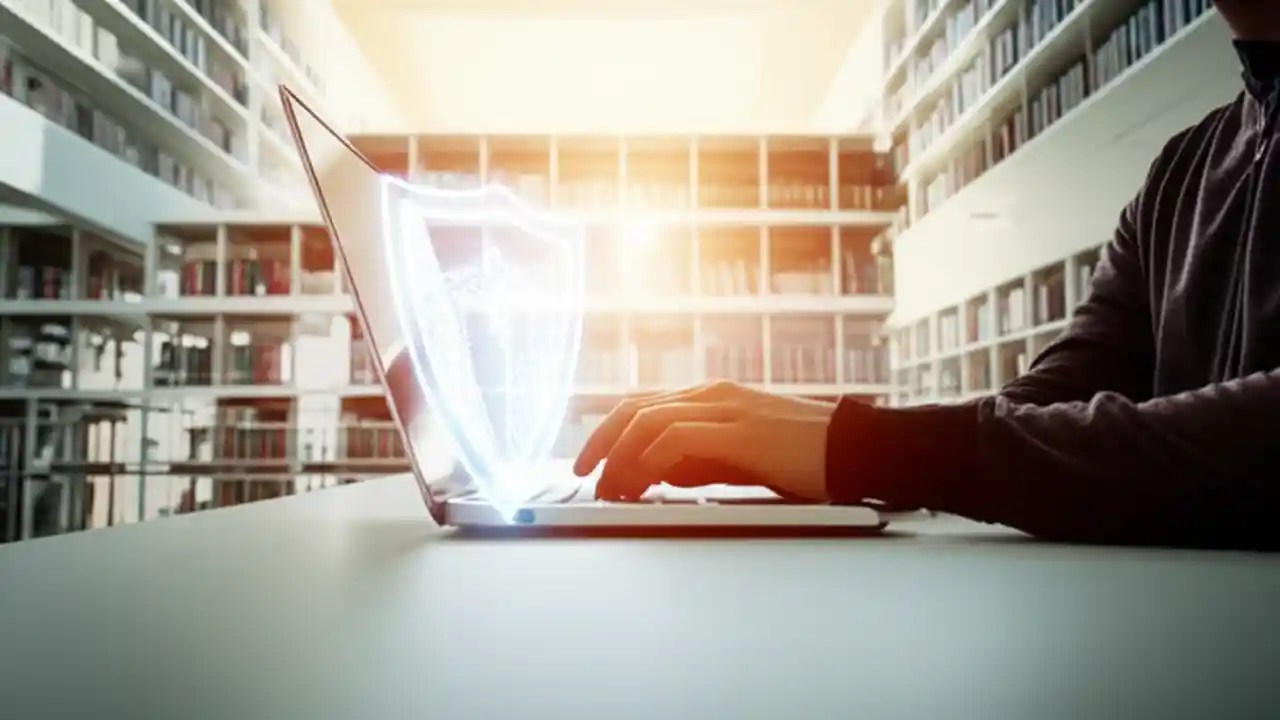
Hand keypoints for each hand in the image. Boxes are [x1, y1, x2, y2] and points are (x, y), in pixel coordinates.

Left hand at [573, 381, 836, 501]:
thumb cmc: (803, 457)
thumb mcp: (739, 456)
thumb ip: (699, 458)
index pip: (641, 406)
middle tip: (583, 476)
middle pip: (632, 408)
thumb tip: (655, 473)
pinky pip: (676, 437)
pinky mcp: (739, 430)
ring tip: (611, 488)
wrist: (854, 450)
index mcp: (711, 396)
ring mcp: (725, 408)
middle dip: (599, 442)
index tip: (591, 466)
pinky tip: (643, 481)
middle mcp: (711, 394)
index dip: (608, 434)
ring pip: (647, 420)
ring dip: (620, 456)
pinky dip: (650, 459)